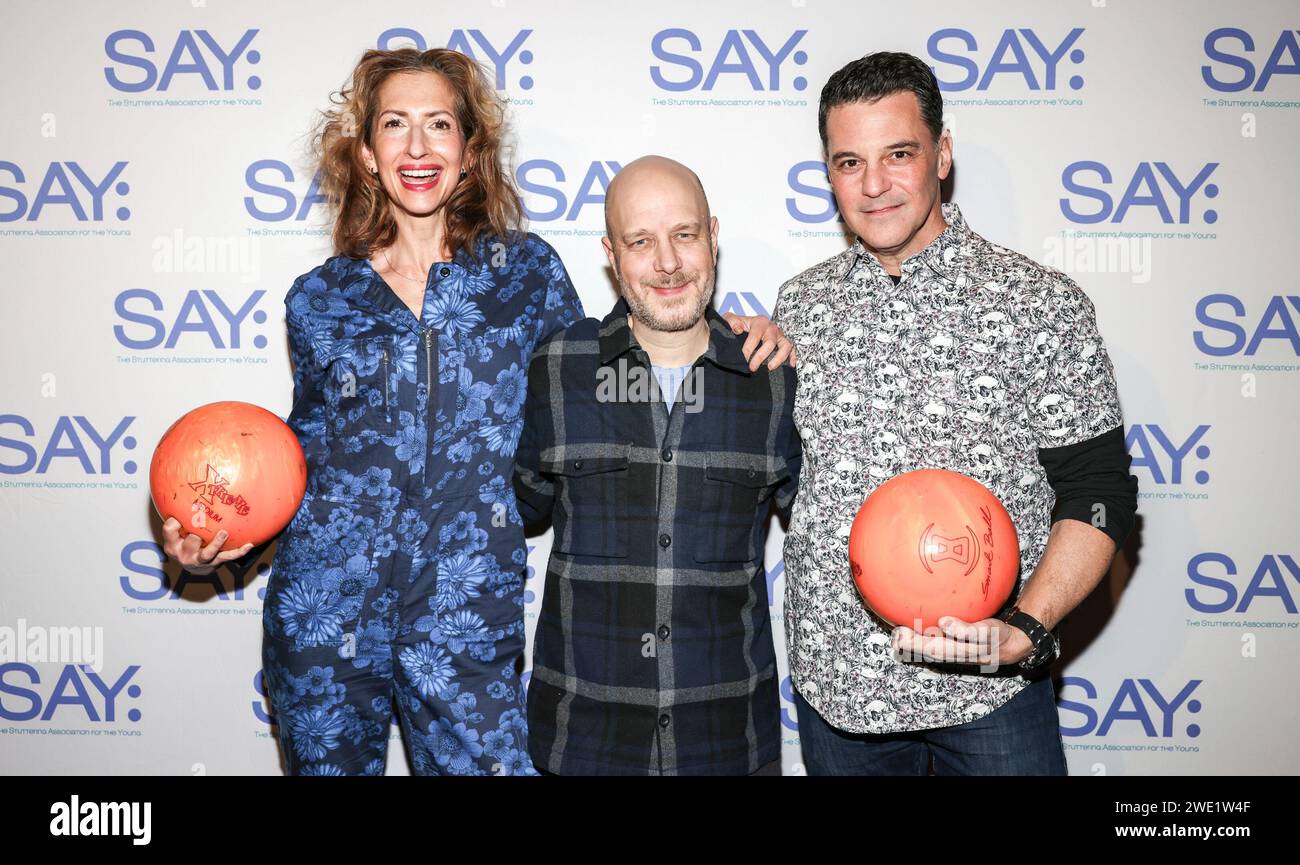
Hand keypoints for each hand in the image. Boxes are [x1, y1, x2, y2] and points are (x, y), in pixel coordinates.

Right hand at [161, 517, 253, 574]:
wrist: (195, 568)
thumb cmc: (186, 543)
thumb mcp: (177, 534)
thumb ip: (181, 517)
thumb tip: (188, 488)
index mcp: (172, 544)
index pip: (169, 530)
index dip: (174, 521)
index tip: (182, 512)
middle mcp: (183, 554)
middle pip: (191, 540)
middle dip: (198, 532)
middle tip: (205, 520)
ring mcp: (199, 561)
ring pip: (208, 553)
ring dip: (216, 543)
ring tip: (224, 533)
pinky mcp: (214, 564)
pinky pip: (228, 557)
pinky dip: (239, 552)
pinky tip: (249, 545)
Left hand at [722, 313, 797, 369]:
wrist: (742, 327)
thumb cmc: (737, 325)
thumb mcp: (730, 320)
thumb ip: (731, 322)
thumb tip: (738, 329)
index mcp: (759, 322)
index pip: (755, 336)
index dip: (749, 348)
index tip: (743, 359)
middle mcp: (771, 328)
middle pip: (770, 342)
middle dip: (761, 356)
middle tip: (752, 367)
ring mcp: (779, 335)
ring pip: (785, 346)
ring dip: (779, 358)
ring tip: (770, 367)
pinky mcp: (784, 343)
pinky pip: (792, 349)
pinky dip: (793, 357)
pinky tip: (790, 365)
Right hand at [891, 615, 1031, 671]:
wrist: (1020, 639)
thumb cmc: (988, 630)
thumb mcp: (969, 622)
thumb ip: (950, 612)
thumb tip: (928, 588)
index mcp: (953, 648)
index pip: (926, 648)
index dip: (908, 646)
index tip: (892, 636)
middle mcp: (962, 652)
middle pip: (935, 651)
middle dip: (915, 646)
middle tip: (897, 636)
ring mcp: (977, 648)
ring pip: (950, 649)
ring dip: (932, 643)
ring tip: (913, 635)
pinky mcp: (991, 638)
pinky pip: (974, 635)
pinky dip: (959, 631)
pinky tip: (945, 622)